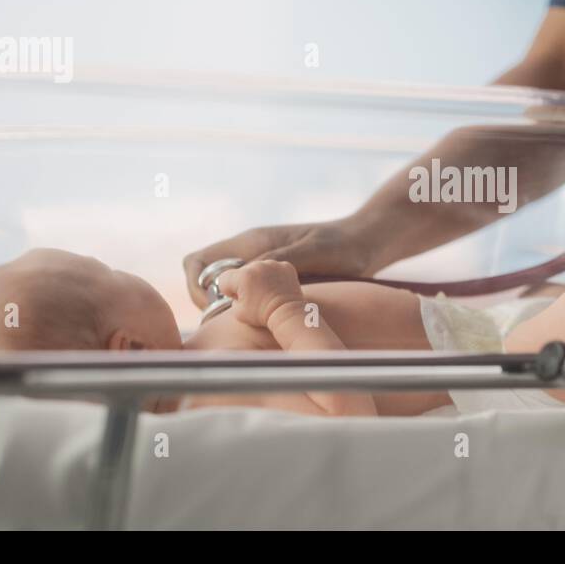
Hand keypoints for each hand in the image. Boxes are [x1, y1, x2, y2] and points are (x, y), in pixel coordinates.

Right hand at [183, 220, 372, 307]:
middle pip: (204, 277)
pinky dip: (248, 311)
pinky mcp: (272, 279)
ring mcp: (259, 266)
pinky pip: (246, 296)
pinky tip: (268, 322)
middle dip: (209, 302)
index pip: (198, 262)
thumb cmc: (345, 245)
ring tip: (252, 322)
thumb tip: (244, 274)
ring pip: (224, 289)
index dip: (197, 286)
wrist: (368, 241)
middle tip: (236, 319)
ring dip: (229, 308)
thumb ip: (280, 259)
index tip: (218, 306)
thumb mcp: (314, 252)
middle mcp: (250, 252)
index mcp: (252, 241)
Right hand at [217, 260, 305, 327]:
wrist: (288, 314)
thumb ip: (232, 299)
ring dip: (259, 278)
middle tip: (254, 297)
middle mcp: (257, 266)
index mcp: (243, 276)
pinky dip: (274, 277)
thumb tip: (237, 292)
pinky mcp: (286, 266)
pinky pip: (274, 269)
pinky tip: (276, 288)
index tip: (238, 299)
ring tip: (266, 293)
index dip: (229, 291)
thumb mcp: (238, 312)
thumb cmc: (261, 315)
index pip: (224, 279)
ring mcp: (273, 264)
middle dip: (244, 283)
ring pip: (258, 269)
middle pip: (242, 272)